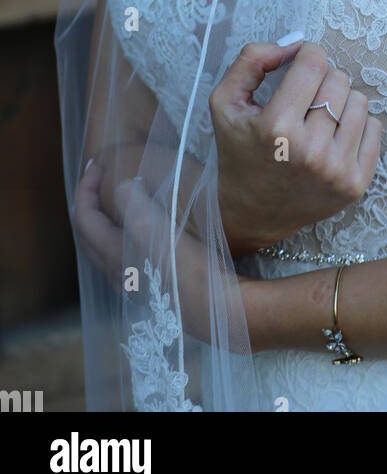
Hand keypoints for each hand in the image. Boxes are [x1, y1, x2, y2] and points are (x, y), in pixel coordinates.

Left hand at [73, 161, 215, 342]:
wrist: (216, 309)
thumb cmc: (187, 268)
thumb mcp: (157, 228)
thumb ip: (133, 202)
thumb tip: (124, 185)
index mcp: (113, 254)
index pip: (84, 218)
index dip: (85, 188)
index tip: (96, 165)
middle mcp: (116, 272)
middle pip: (87, 236)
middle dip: (87, 204)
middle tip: (96, 180)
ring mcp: (132, 284)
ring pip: (103, 249)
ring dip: (102, 222)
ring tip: (115, 203)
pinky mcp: (150, 289)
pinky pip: (121, 259)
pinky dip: (119, 237)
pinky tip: (140, 234)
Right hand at [210, 39, 382, 256]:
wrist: (251, 214)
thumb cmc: (239, 152)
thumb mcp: (225, 102)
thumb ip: (252, 60)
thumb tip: (295, 42)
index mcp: (276, 128)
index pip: (314, 63)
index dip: (308, 54)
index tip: (300, 62)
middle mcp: (310, 151)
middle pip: (338, 79)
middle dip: (322, 79)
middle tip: (304, 97)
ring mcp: (336, 170)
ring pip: (360, 101)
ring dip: (340, 101)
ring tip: (317, 118)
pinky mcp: (355, 185)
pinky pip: (375, 128)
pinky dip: (356, 125)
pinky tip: (333, 137)